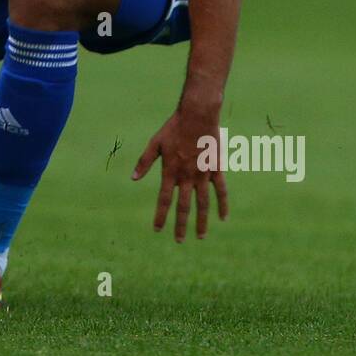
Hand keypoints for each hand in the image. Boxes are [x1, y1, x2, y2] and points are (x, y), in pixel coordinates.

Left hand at [131, 106, 228, 240]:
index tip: (157, 230)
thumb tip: (133, 179)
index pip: (164, 199)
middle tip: (179, 241)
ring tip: (201, 237)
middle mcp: (187, 176)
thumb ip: (144, 162)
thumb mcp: (155, 143)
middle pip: (184, 206)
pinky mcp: (216, 168)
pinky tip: (223, 218)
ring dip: (202, 221)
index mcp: (170, 171)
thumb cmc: (174, 127)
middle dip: (181, 225)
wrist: (197, 115)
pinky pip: (221, 190)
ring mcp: (203, 174)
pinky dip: (223, 204)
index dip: (160, 216)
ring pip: (203, 203)